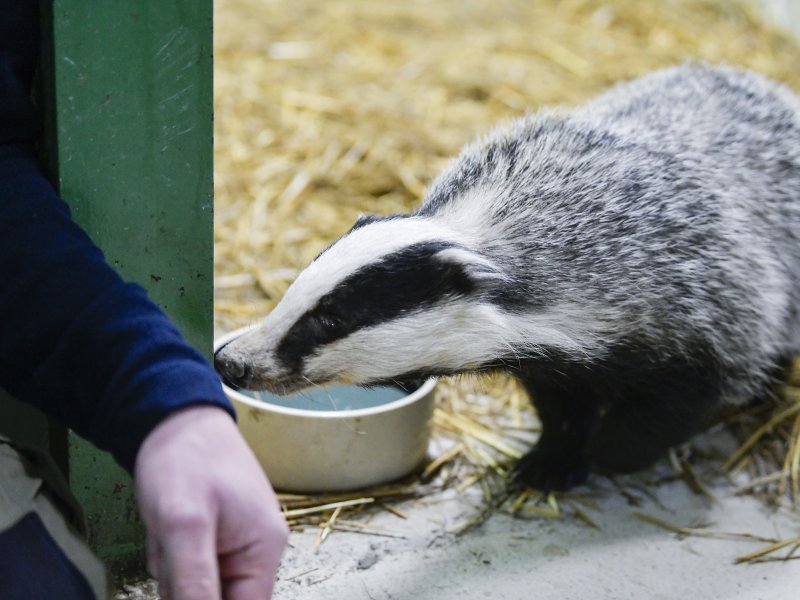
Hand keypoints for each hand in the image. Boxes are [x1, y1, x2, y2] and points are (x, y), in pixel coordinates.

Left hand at [134, 405, 288, 598]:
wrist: (173, 418)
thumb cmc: (186, 459)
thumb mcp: (184, 524)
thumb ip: (195, 582)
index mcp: (264, 550)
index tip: (181, 585)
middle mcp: (258, 551)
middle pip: (217, 598)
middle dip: (185, 583)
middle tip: (171, 548)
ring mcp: (237, 543)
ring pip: (197, 587)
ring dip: (173, 570)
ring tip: (165, 533)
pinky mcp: (216, 537)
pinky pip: (190, 569)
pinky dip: (170, 557)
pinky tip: (164, 531)